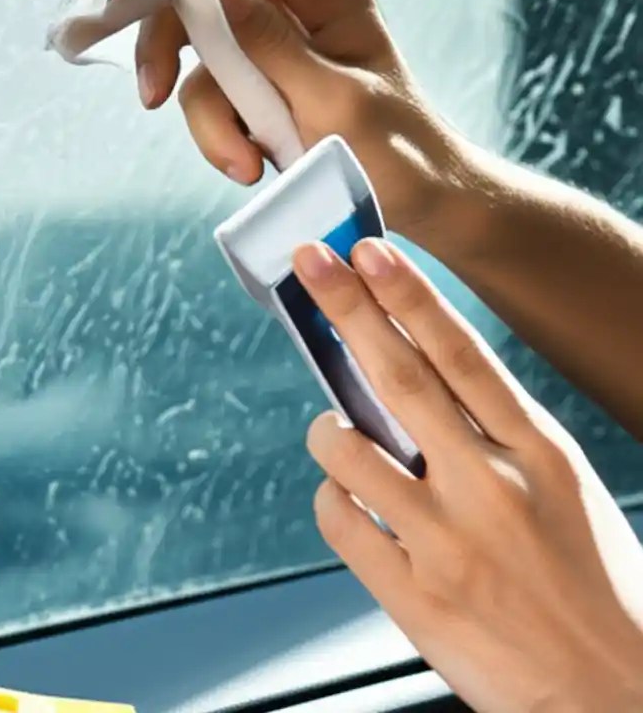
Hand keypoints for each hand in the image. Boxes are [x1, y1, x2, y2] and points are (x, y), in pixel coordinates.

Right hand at [136, 0, 479, 238]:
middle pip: (197, 10)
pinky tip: (253, 168)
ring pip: (199, 69)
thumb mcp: (333, 97)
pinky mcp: (256, 98)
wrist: (416, 205)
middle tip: (151, 96)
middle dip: (167, 51)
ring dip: (212, 125)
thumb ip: (271, 45)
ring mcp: (269, 57)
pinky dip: (221, 142)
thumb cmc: (396, 149)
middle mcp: (290, 14)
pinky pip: (211, 108)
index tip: (141, 5)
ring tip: (248, 168)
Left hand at [295, 238, 642, 712]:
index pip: (463, 355)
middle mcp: (492, 488)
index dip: (410, 296)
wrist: (618, 694)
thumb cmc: (590, 586)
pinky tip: (354, 508)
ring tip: (339, 439)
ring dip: (328, 432)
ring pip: (345, 449)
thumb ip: (494, 442)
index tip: (370, 251)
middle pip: (398, 377)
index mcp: (542, 455)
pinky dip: (333, 502)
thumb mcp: (564, 494)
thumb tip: (409, 391)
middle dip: (346, 309)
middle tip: (308, 262)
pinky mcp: (411, 593)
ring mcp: (447, 541)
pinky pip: (336, 518)